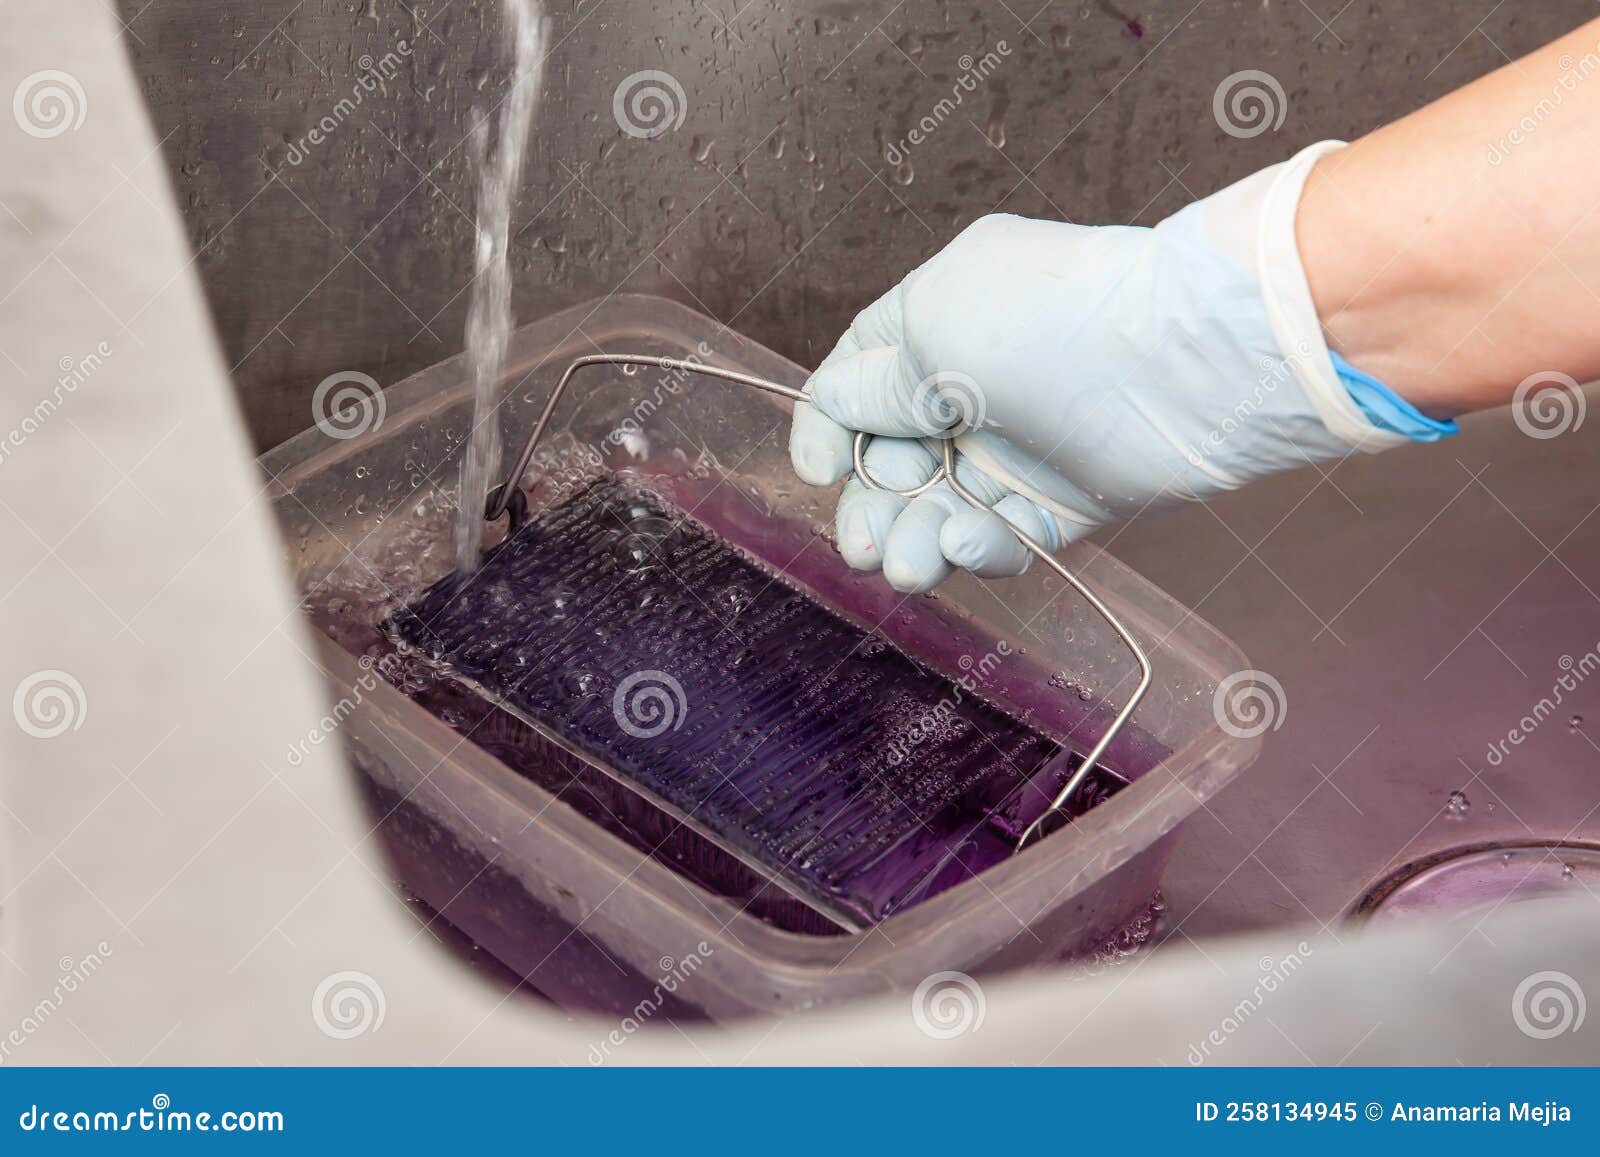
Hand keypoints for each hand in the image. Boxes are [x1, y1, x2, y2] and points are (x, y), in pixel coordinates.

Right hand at [789, 144, 1407, 592]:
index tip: (815, 474)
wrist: (1182, 365)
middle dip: (871, 502)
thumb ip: (870, 386)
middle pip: (892, 457)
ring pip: (941, 505)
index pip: (856, 381)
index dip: (826, 430)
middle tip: (863, 547)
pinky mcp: (1063, 499)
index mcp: (937, 319)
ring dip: (915, 537)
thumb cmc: (1049, 325)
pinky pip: (1001, 536)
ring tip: (908, 566)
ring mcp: (1020, 443)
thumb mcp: (932, 337)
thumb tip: (830, 411)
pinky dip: (978, 548)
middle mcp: (973, 382)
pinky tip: (964, 545)